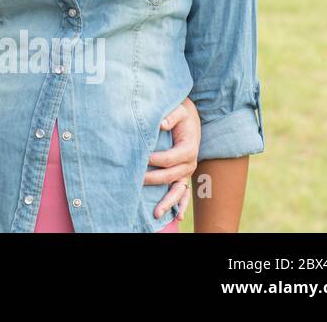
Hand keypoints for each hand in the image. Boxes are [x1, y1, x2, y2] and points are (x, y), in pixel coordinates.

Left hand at [144, 96, 200, 219]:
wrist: (190, 118)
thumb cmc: (181, 113)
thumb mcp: (178, 109)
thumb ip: (171, 116)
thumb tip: (161, 124)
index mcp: (189, 148)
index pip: (169, 158)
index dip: (155, 160)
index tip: (141, 158)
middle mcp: (190, 163)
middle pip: (170, 176)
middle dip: (153, 180)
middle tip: (136, 181)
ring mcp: (187, 171)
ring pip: (178, 190)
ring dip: (167, 202)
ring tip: (156, 214)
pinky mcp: (183, 175)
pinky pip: (184, 193)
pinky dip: (181, 205)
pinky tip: (176, 217)